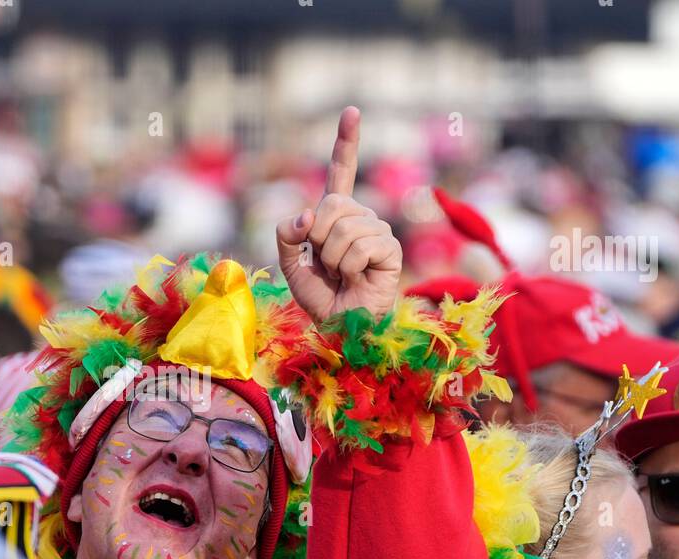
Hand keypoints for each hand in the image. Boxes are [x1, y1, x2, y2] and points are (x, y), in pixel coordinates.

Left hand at [276, 106, 402, 322]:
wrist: (341, 327)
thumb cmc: (319, 297)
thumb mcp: (290, 264)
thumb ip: (287, 236)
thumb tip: (306, 215)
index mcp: (337, 215)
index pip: (341, 172)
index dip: (346, 143)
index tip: (352, 112)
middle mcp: (361, 217)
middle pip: (331, 204)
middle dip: (317, 238)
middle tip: (325, 264)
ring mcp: (378, 231)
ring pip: (343, 228)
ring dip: (331, 259)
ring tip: (341, 274)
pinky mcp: (391, 249)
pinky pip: (359, 246)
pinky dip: (348, 268)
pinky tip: (356, 278)